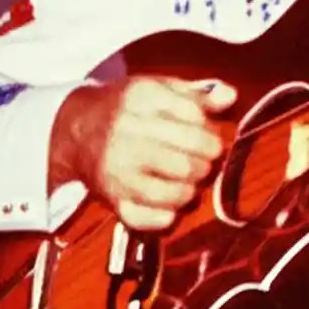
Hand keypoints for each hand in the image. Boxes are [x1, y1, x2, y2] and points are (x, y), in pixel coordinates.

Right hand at [50, 76, 236, 230]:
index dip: (211, 132)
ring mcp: (118, 170)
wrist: (78, 129)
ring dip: (192, 189)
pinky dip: (169, 215)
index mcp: (141, 99)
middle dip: (207, 163)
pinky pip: (152, 219)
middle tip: (204, 162)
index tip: (208, 136)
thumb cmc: (130, 109)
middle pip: (190, 160)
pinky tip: (169, 202)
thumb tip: (230, 97)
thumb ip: (199, 95)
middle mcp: (126, 134)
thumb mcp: (160, 89)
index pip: (196, 120)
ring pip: (178, 191)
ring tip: (189, 181)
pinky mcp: (112, 199)